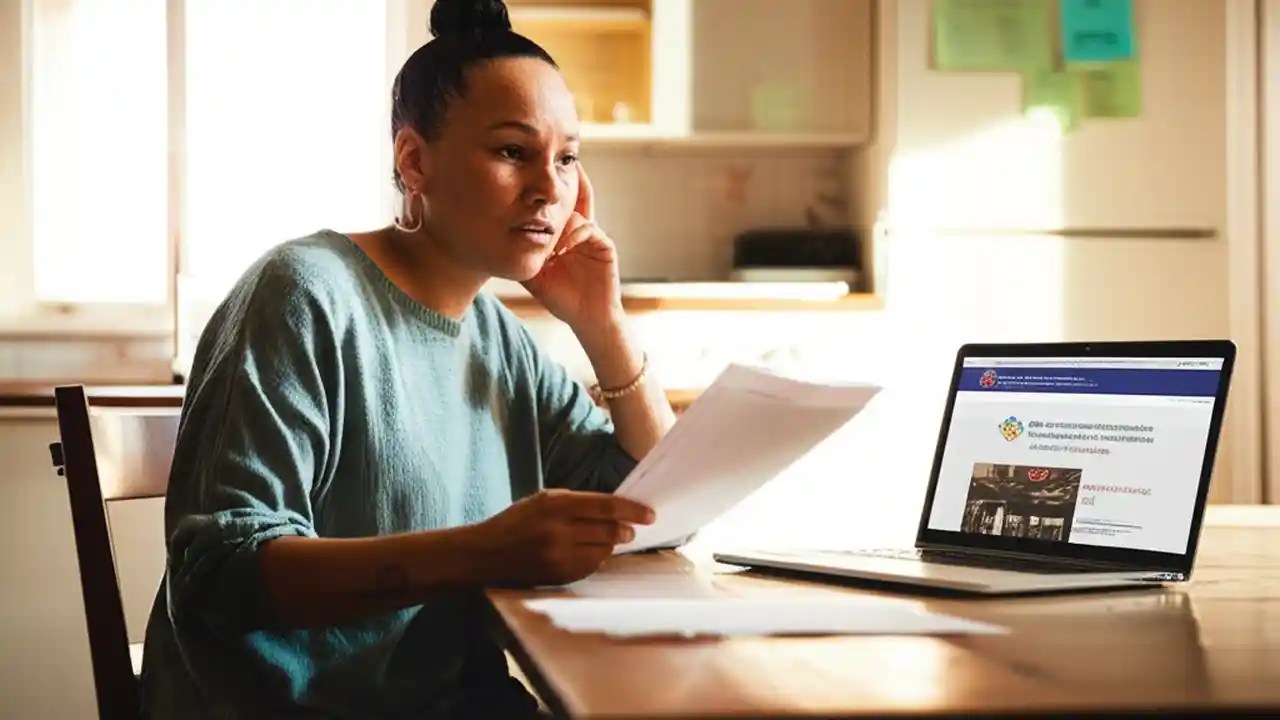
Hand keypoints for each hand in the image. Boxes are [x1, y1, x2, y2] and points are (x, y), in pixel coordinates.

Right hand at [470, 489, 655, 585]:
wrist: (484, 554)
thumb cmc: (515, 523)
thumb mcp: (542, 502)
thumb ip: (575, 504)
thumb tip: (612, 509)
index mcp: (555, 505)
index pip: (605, 507)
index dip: (632, 510)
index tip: (649, 514)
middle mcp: (559, 530)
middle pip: (608, 531)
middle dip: (626, 530)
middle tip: (632, 530)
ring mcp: (559, 556)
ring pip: (602, 551)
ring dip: (610, 545)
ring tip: (610, 540)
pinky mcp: (559, 576)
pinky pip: (590, 566)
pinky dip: (595, 558)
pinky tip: (590, 553)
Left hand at [521, 165, 623, 332]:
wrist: (587, 318)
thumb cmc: (561, 299)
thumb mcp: (535, 276)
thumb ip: (522, 258)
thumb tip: (495, 245)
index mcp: (563, 236)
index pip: (554, 209)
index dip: (544, 195)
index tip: (528, 178)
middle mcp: (578, 231)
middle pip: (571, 199)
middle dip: (561, 185)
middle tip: (548, 170)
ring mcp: (593, 237)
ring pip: (576, 214)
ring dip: (560, 222)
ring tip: (547, 237)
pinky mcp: (604, 245)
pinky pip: (589, 229)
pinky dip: (574, 235)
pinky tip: (562, 249)